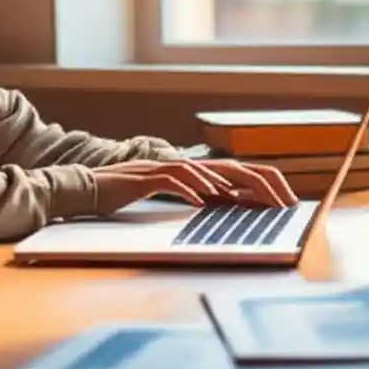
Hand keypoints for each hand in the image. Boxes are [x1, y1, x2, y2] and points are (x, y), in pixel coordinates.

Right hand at [91, 159, 297, 214]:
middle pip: (228, 169)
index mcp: (190, 171)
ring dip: (223, 184)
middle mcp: (180, 166)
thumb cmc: (123, 194)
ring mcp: (162, 169)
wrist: (85, 188)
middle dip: (258, 183)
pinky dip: (188, 189)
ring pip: (201, 172)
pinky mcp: (144, 178)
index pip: (234, 173)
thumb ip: (191, 194)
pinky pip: (171, 180)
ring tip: (244, 198)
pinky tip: (201, 201)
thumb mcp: (165, 195)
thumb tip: (218, 202)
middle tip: (282, 201)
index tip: (283, 202)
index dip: (261, 184)